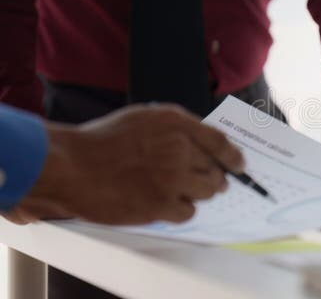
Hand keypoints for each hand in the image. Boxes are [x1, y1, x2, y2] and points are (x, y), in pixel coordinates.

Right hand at [8, 105, 243, 224]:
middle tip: (210, 181)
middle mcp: (178, 149)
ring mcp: (171, 178)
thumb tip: (203, 144)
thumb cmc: (102, 141)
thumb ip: (175, 129)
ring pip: (207, 191)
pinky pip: (188, 212)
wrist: (70, 166)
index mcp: (175, 123)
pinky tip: (168, 203)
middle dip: (215, 177)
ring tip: (182, 190)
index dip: (234, 156)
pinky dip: (182, 209)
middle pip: (215, 169)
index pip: (219, 141)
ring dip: (200, 192)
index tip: (240, 164)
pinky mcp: (160, 205)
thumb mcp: (143, 118)